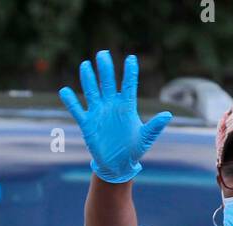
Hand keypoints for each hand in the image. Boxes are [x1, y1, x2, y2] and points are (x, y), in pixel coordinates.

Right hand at [59, 50, 171, 183]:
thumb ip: (155, 126)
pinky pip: (77, 110)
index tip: (131, 58)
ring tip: (85, 65)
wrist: (117, 165)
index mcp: (127, 107)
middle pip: (108, 82)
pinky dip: (71, 101)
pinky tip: (64, 90)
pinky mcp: (87, 124)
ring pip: (92, 92)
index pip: (129, 85)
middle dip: (105, 68)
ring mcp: (98, 113)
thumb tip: (167, 114)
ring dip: (89, 79)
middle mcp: (112, 106)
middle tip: (103, 53)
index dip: (130, 72)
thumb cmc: (134, 150)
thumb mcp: (145, 138)